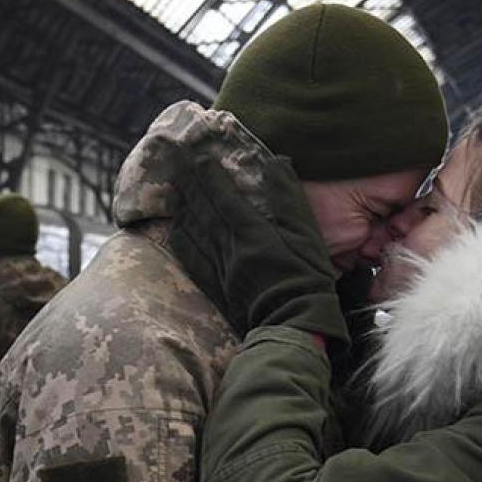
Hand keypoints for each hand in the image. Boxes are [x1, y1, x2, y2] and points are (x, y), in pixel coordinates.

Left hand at [170, 151, 349, 352]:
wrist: (293, 324)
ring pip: (194, 232)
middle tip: (176, 165)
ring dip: (183, 209)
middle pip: (203, 210)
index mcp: (252, 231)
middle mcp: (230, 247)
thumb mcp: (306, 235)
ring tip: (174, 192)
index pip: (224, 196)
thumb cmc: (306, 277)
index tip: (198, 157)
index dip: (210, 175)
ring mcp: (219, 268)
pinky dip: (182, 241)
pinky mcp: (216, 287)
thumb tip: (276, 162)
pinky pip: (191, 260)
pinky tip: (176, 230)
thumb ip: (289, 198)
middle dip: (190, 185)